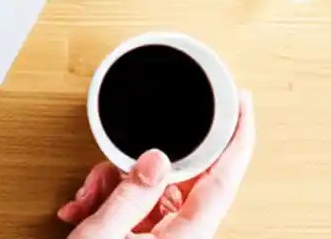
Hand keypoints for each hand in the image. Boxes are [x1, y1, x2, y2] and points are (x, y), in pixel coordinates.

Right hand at [58, 91, 255, 237]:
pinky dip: (110, 200)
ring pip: (152, 190)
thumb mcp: (104, 234)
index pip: (224, 180)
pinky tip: (86, 209)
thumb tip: (156, 158)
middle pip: (178, 180)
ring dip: (115, 186)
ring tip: (88, 201)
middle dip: (136, 166)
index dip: (238, 139)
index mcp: (186, 238)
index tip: (243, 105)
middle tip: (110, 169)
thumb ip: (131, 192)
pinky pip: (138, 206)